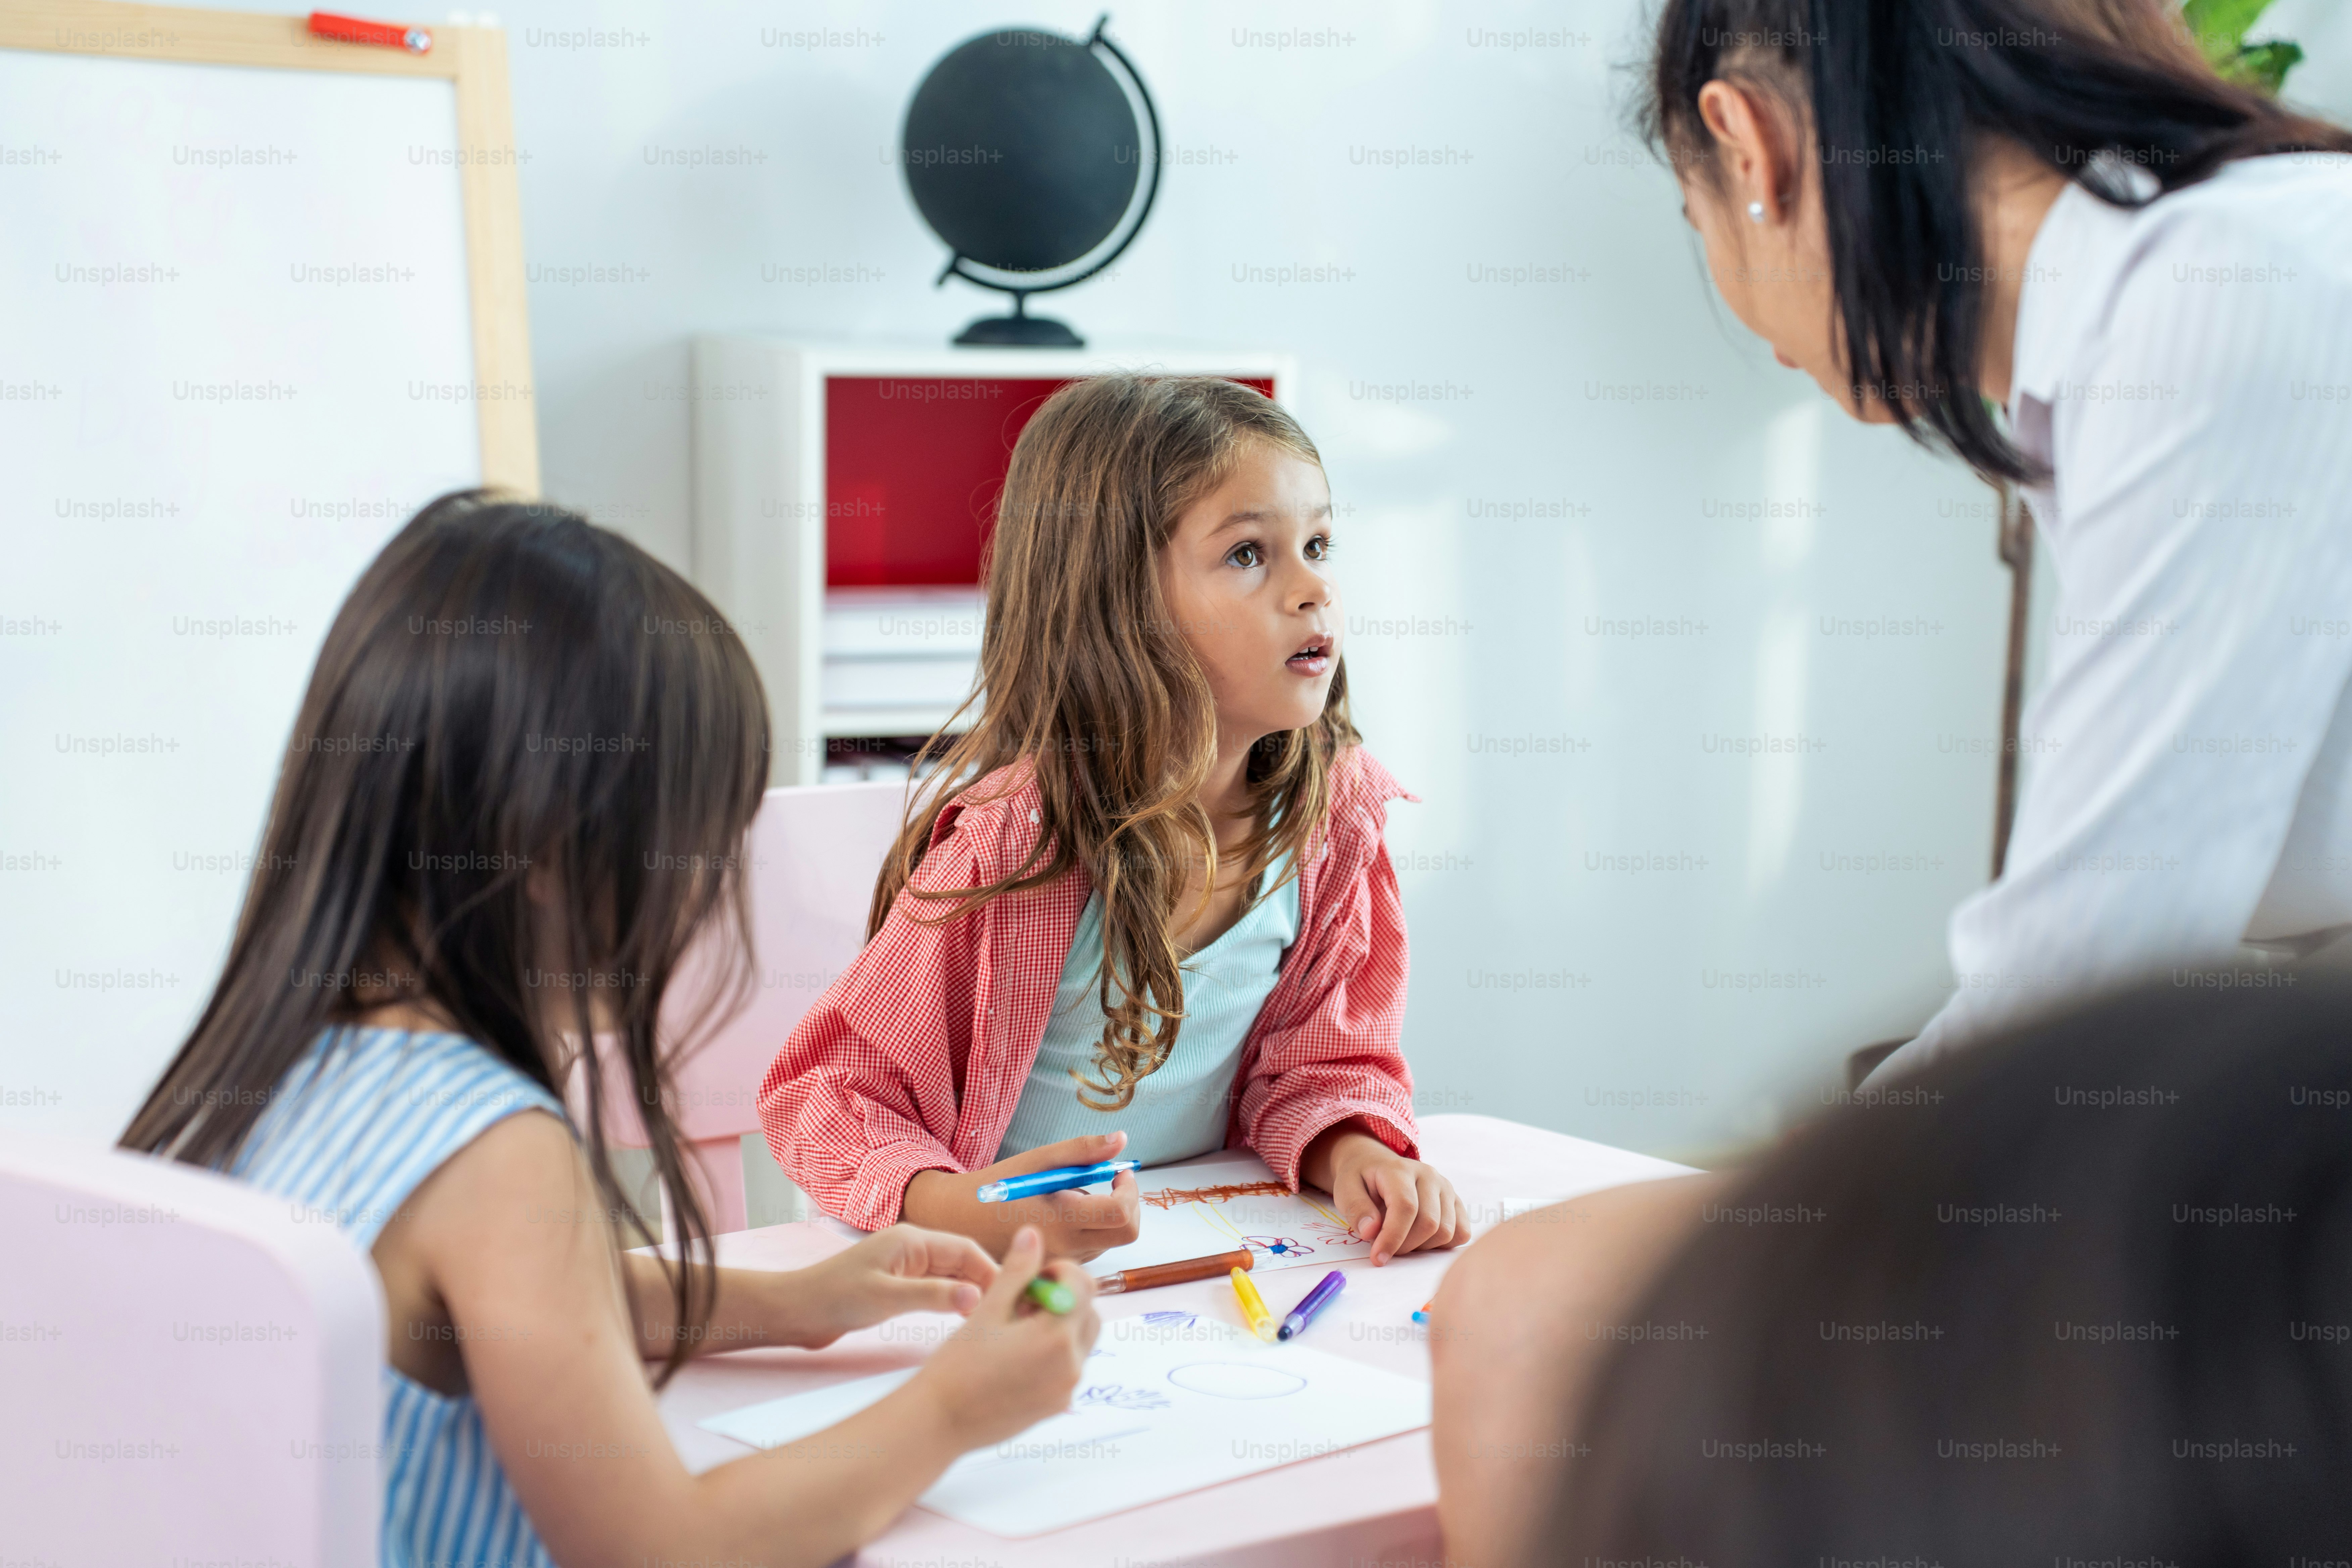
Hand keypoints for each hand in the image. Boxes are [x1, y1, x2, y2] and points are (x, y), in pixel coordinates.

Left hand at [778, 1224, 998, 1348]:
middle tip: (1010, 1311)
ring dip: (971, 1292)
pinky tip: (963, 1319)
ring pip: (951, 1276)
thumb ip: (933, 1296)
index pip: (966, 1250)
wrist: (796, 1311)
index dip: (992, 1271)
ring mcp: (905, 1267)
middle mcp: (912, 1249)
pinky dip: (953, 1300)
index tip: (1015, 1295)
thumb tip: (977, 1297)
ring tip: (993, 1317)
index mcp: (912, 1241)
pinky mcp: (897, 1286)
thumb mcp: (887, 1297)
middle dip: (987, 1282)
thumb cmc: (835, 1298)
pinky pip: (936, 1289)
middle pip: (962, 1261)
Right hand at [902, 1130, 1141, 1261]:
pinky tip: (1062, 1215)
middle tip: (1110, 1181)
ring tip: (1071, 1196)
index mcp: (1063, 1220)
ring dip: (1106, 1217)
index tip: (1118, 1171)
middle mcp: (1067, 1248)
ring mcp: (1061, 1263)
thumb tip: (1122, 1139)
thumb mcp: (1038, 1161)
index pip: (1122, 1215)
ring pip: (1108, 1242)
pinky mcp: (1055, 1269)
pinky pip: (1089, 1251)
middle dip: (1128, 1204)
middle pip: (1126, 1234)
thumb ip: (1082, 1150)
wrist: (957, 1221)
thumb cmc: (997, 1186)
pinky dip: (1089, 1230)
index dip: (1130, 1190)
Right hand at [908, 1225, 1099, 1452]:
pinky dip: (1054, 1352)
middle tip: (1023, 1301)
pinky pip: (1069, 1367)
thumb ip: (1016, 1271)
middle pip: (1088, 1312)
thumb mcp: (987, 1310)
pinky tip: (1017, 1354)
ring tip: (1018, 1328)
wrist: (940, 1422)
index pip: (1084, 1285)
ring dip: (1060, 1324)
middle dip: (1063, 1297)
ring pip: (1081, 1340)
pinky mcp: (1058, 1405)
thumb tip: (1032, 1234)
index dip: (1061, 1271)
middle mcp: (1071, 1364)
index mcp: (1056, 1336)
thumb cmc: (957, 1366)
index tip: (1033, 1277)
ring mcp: (1067, 1388)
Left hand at [1305, 1124, 1470, 1265]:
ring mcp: (1446, 1188)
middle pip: (1429, 1223)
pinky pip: (1461, 1233)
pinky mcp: (1456, 1202)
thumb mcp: (1345, 1188)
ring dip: (1421, 1247)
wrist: (1374, 1164)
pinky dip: (1442, 1245)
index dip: (1393, 1237)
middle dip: (1405, 1246)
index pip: (1406, 1208)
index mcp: (1401, 1169)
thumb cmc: (1360, 1179)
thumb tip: (1371, 1231)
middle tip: (1384, 1247)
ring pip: (1446, 1232)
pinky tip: (1421, 1239)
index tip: (1377, 1259)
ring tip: (1401, 1239)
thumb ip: (1355, 1208)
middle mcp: (1430, 1176)